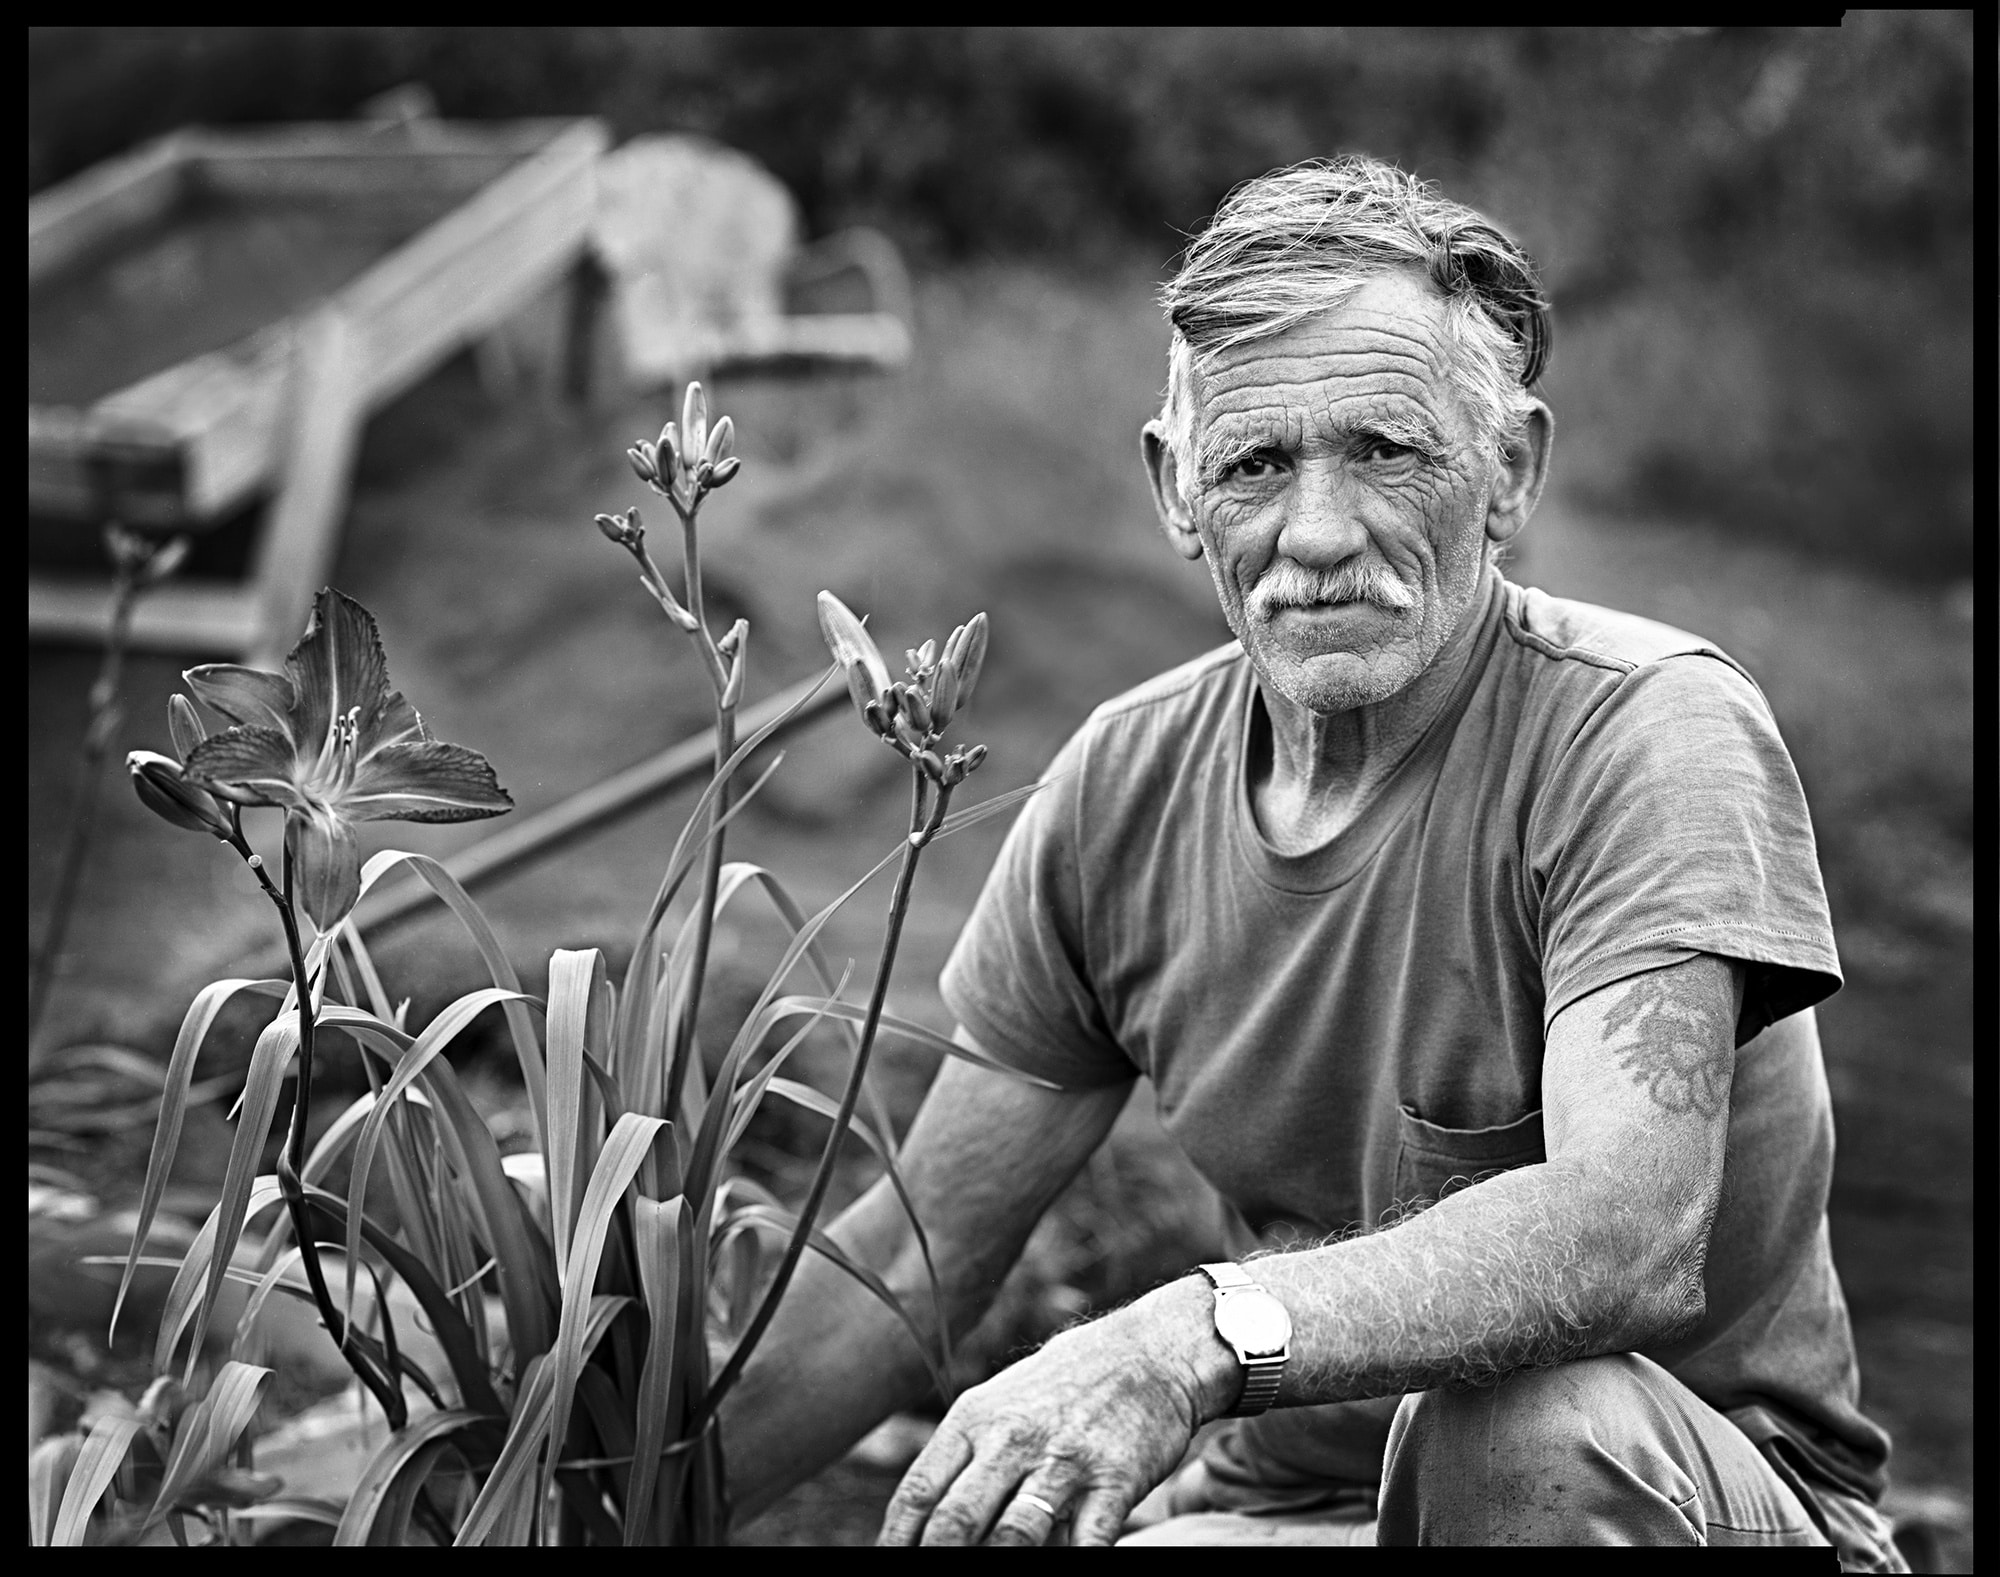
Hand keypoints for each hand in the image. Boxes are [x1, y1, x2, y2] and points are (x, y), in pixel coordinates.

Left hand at [876, 1279, 1223, 1545]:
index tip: (890, 1563)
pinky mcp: (1113, 1481)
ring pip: (1013, 1537)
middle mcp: (1012, 1438)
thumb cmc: (1069, 1382)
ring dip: (1000, 1565)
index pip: (918, 1493)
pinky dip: (1070, 1562)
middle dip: (938, 1562)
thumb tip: (924, 1518)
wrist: (1150, 1350)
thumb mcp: (1004, 1401)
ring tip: (988, 1575)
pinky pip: (1085, 1544)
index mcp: (975, 1418)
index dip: (896, 1542)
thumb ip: (967, 1455)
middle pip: (955, 1522)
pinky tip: (1063, 1564)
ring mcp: (1063, 1461)